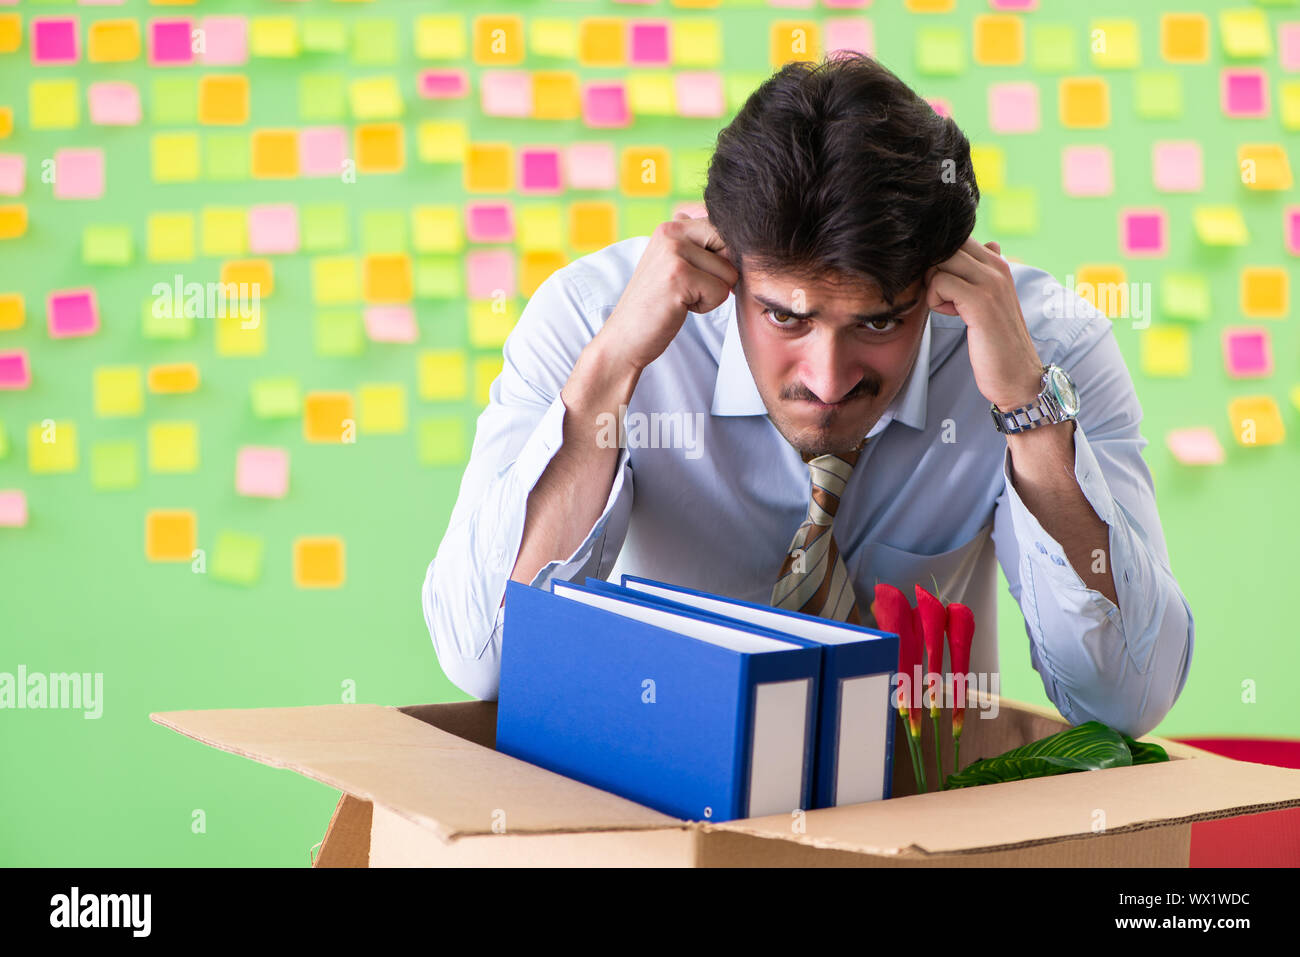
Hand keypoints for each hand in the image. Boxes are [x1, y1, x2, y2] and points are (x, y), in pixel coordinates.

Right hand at [594, 213, 738, 372]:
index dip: (722, 261)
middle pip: (732, 250)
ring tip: (680, 298)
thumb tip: (731, 229)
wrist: (624, 337)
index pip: (725, 232)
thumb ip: (695, 243)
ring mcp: (673, 252)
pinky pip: (721, 291)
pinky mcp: (678, 276)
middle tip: (687, 289)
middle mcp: (671, 231)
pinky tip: (679, 307)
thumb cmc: (655, 305)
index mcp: (671, 226)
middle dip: (720, 276)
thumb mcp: (673, 265)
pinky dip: (705, 306)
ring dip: (711, 294)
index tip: (694, 277)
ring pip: (729, 273)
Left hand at [924, 238, 1044, 410]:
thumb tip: (989, 244)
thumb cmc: (996, 342)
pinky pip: (939, 282)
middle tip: (941, 296)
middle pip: (945, 245)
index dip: (938, 260)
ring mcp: (990, 282)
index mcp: (997, 263)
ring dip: (933, 285)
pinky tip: (951, 315)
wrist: (1017, 375)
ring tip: (949, 307)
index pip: (955, 238)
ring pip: (940, 261)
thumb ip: (983, 273)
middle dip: (932, 270)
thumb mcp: (990, 302)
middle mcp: (996, 266)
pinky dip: (935, 300)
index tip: (943, 285)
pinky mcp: (980, 302)